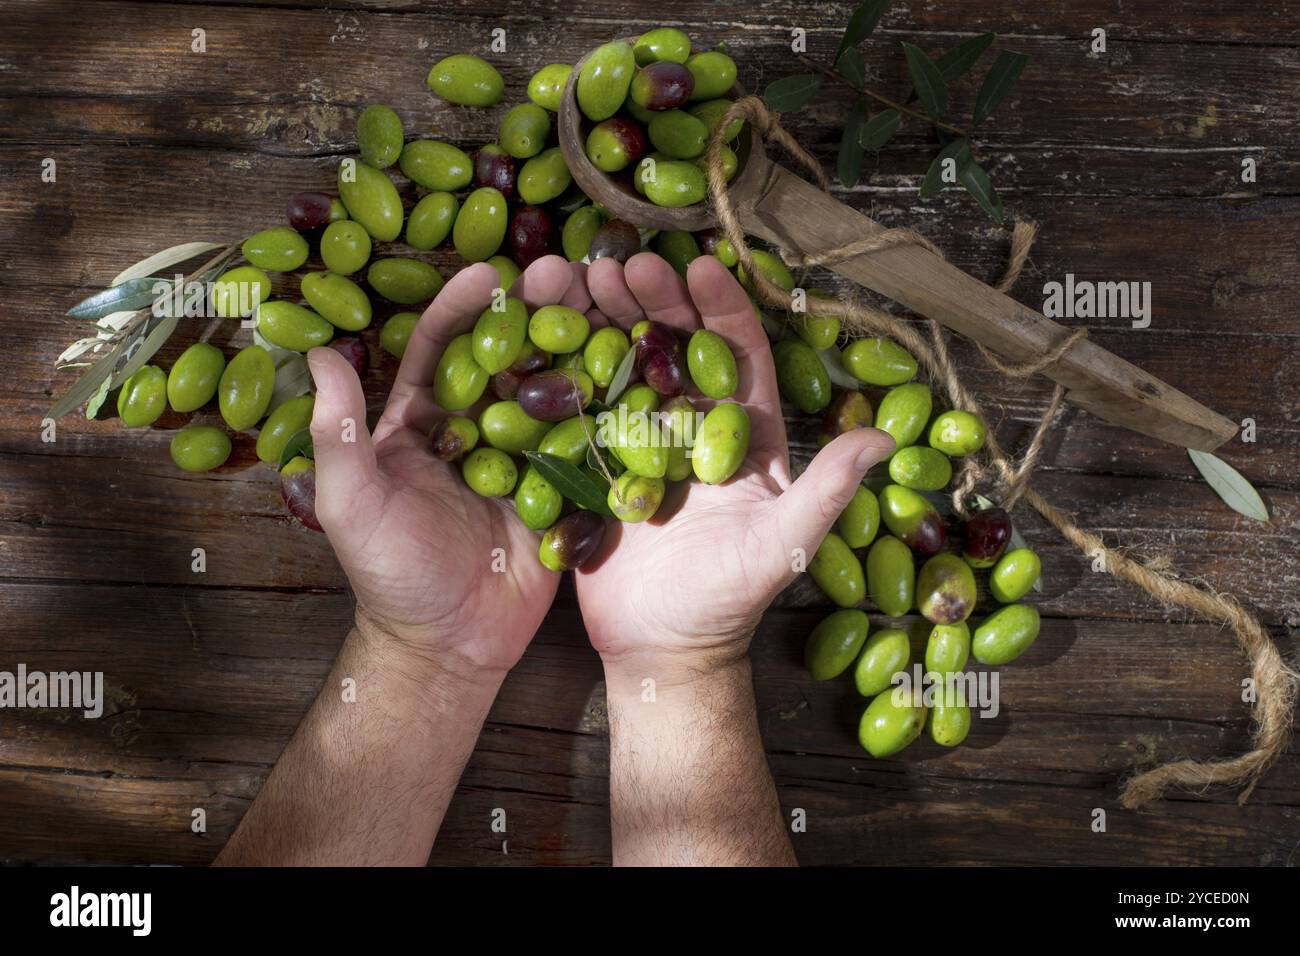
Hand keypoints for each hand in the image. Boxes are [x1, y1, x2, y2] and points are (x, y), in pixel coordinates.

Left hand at [306, 255, 591, 679]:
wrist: (450, 645)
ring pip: (549, 390)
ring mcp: (522, 459)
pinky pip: (584, 443)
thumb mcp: (350, 503)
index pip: (439, 349)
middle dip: (533, 312)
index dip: (462, 308)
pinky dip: (605, 406)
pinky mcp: (560, 491)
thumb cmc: (390, 575)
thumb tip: (316, 354)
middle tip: (566, 273)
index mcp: (419, 424)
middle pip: (504, 357)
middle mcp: (473, 431)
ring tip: (606, 305)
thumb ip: (336, 433)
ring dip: (575, 346)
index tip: (491, 272)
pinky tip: (634, 368)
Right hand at [577, 253, 894, 674]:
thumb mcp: (782, 544)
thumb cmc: (726, 601)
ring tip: (579, 282)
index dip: (721, 309)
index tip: (699, 267)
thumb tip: (885, 439)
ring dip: (606, 322)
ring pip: (627, 367)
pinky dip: (566, 369)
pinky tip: (542, 333)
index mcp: (744, 438)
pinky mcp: (598, 466)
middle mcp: (695, 431)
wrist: (658, 649)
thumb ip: (826, 490)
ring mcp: (642, 445)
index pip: (738, 356)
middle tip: (624, 263)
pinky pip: (583, 408)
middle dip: (654, 302)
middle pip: (675, 349)